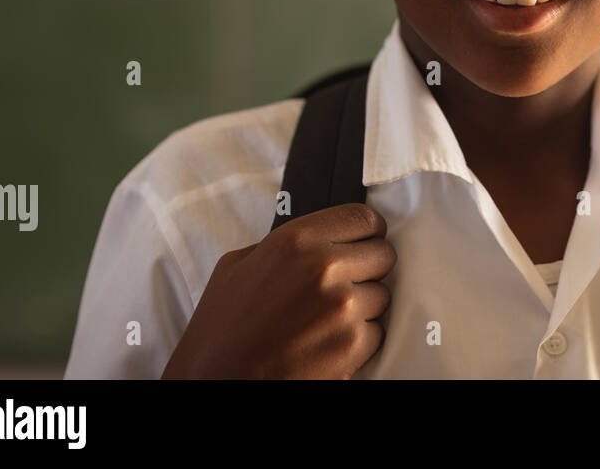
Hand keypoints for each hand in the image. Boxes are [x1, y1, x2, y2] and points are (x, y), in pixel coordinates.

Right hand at [161, 203, 394, 378]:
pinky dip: (359, 339)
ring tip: (326, 319)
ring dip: (363, 306)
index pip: (364, 218)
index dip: (368, 232)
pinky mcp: (353, 343)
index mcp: (296, 240)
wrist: (216, 380)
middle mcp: (324, 268)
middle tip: (345, 284)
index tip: (364, 243)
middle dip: (368, 269)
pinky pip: (376, 331)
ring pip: (382, 295)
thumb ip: (285, 245)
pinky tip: (327, 342)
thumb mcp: (239, 265)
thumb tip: (320, 238)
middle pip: (383, 254)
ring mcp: (343, 306)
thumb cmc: (222, 328)